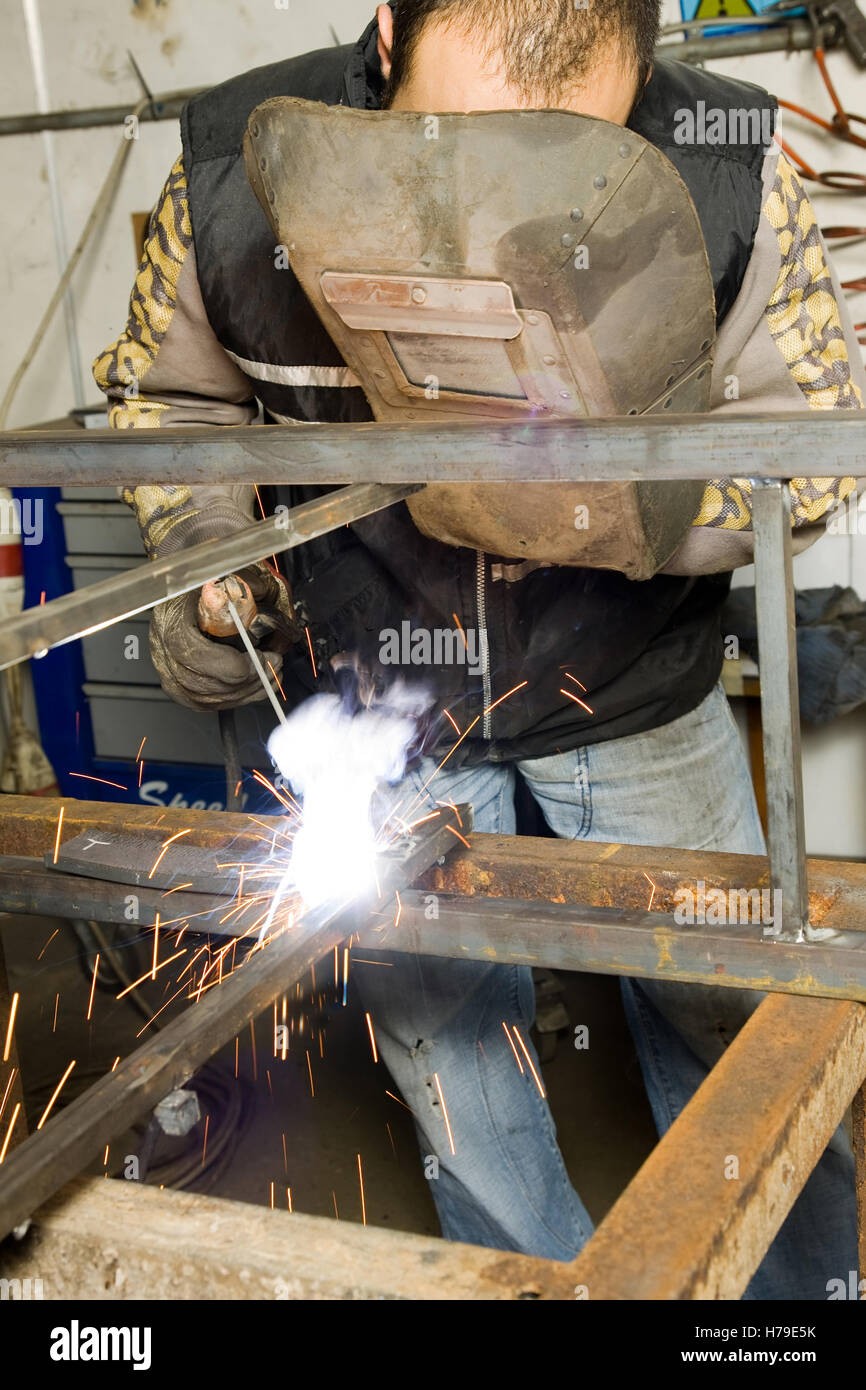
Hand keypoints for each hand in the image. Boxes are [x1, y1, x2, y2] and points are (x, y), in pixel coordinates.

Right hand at [150, 563, 299, 711]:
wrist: (188, 572)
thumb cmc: (204, 571)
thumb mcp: (225, 568)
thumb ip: (243, 585)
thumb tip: (264, 597)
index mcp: (171, 617)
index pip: (195, 654)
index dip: (234, 665)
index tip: (263, 658)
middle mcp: (162, 645)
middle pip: (200, 683)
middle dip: (246, 681)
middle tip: (274, 668)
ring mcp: (166, 665)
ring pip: (202, 698)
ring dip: (242, 693)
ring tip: (270, 677)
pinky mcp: (176, 680)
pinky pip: (201, 702)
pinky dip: (231, 699)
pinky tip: (253, 688)